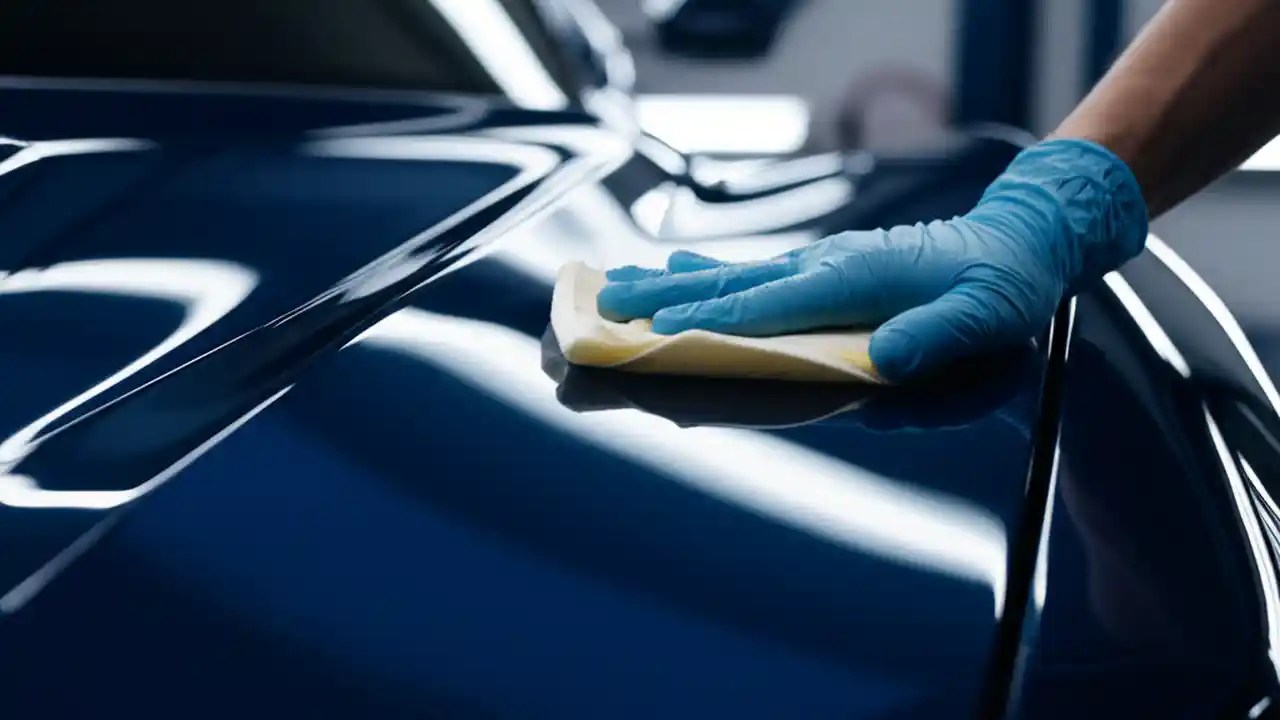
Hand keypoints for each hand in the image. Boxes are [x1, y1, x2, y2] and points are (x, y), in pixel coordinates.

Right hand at [597, 139, 1148, 381]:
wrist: (1016, 240)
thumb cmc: (998, 284)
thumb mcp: (983, 316)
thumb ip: (931, 338)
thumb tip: (880, 362)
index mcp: (854, 279)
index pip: (769, 306)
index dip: (712, 323)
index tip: (656, 333)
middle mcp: (825, 265)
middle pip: (732, 285)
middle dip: (666, 298)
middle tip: (606, 305)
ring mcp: (820, 264)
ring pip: (733, 276)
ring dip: (673, 283)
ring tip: (618, 285)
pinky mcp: (822, 271)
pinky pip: (753, 277)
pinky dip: (708, 277)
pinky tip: (680, 273)